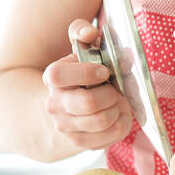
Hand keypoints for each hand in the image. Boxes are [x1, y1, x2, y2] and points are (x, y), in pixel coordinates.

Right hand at [41, 19, 133, 149]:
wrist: (68, 108)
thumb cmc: (82, 74)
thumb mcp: (81, 51)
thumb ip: (82, 33)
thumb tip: (89, 32)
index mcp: (52, 78)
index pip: (59, 75)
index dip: (86, 73)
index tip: (104, 72)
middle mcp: (54, 104)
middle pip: (88, 102)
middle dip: (110, 94)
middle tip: (115, 90)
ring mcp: (65, 126)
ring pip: (102, 120)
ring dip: (117, 109)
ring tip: (116, 102)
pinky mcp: (79, 143)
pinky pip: (111, 135)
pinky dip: (122, 123)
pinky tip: (118, 115)